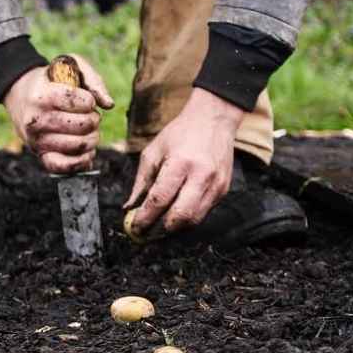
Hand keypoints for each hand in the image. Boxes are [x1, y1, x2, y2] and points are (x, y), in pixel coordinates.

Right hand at [3, 56, 113, 174]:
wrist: (20, 94)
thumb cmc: (50, 79)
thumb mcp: (70, 65)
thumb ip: (93, 79)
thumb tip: (108, 104)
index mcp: (42, 95)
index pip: (81, 102)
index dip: (90, 101)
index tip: (86, 99)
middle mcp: (36, 119)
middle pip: (83, 125)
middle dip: (94, 119)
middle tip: (89, 115)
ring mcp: (36, 139)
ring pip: (78, 145)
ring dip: (92, 138)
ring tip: (88, 130)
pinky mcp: (39, 155)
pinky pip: (64, 167)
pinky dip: (81, 161)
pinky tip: (86, 151)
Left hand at [125, 88, 243, 234]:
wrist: (213, 119)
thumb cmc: (180, 133)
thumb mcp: (153, 151)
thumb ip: (141, 181)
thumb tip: (129, 207)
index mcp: (180, 163)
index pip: (160, 199)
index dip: (145, 217)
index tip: (134, 227)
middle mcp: (201, 176)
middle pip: (180, 216)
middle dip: (160, 229)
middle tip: (146, 233)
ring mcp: (216, 185)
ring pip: (194, 220)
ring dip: (174, 227)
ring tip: (158, 227)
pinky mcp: (223, 190)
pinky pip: (204, 212)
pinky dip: (188, 218)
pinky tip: (175, 215)